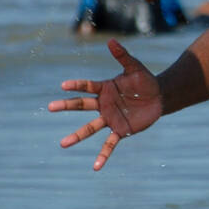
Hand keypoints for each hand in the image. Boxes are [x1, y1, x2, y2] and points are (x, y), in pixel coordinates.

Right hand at [48, 38, 161, 169]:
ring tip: (62, 144)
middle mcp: (103, 104)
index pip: (87, 86)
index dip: (76, 85)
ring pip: (90, 128)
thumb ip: (123, 56)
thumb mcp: (135, 67)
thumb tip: (111, 41)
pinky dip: (103, 155)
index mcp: (105, 88)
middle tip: (50, 107)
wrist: (159, 97)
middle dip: (66, 106)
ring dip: (77, 136)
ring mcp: (110, 118)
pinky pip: (109, 144)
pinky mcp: (121, 130)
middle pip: (81, 105)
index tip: (64, 86)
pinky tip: (95, 167)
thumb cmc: (145, 81)